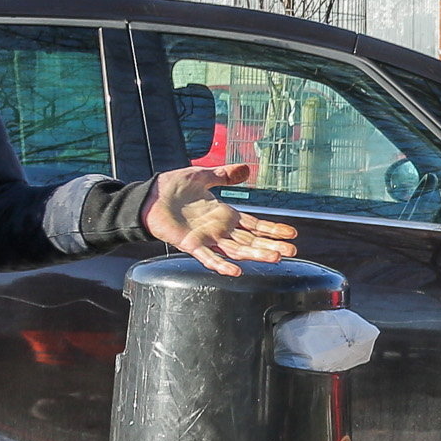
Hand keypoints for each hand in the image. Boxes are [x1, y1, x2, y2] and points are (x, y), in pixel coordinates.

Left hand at [145, 162, 299, 275]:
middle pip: (251, 241)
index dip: (273, 229)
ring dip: (256, 255)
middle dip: (272, 246)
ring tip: (276, 258)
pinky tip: (237, 271)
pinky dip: (222, 265)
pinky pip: (208, 257)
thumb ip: (225, 175)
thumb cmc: (172, 187)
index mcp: (225, 215)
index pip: (255, 225)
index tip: (292, 234)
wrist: (147, 196)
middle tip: (292, 252)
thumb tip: (247, 169)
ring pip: (236, 250)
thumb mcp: (202, 176)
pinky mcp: (191, 244)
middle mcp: (220, 229)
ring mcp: (207, 238)